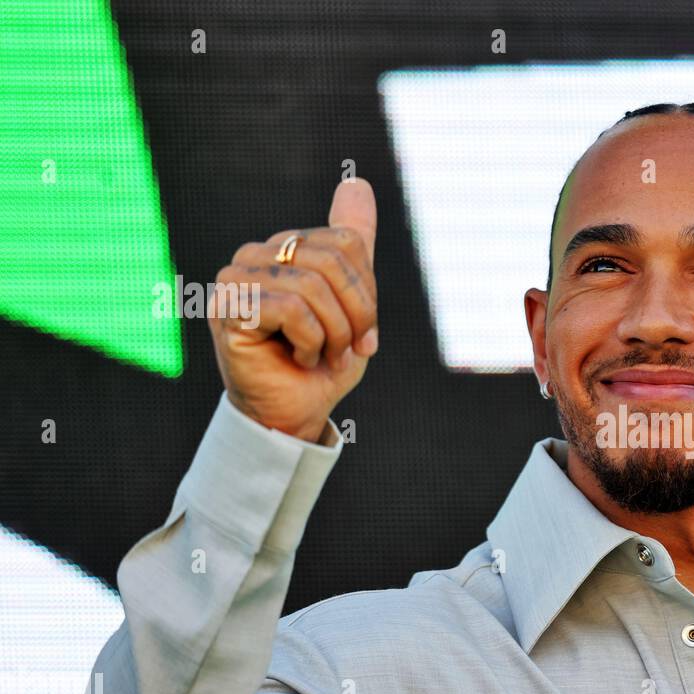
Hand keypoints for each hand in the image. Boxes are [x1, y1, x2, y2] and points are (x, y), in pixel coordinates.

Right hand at [207, 178, 378, 443]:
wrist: (293, 411)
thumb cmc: (321, 361)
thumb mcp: (352, 301)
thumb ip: (354, 241)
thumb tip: (358, 183)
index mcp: (287, 247)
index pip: (346, 243)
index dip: (367, 293)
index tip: (365, 333)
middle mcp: (256, 254)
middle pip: (332, 261)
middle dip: (355, 314)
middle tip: (349, 348)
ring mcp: (236, 277)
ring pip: (312, 286)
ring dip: (333, 333)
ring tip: (323, 354)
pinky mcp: (227, 307)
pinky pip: (290, 309)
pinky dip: (310, 341)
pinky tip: (299, 356)